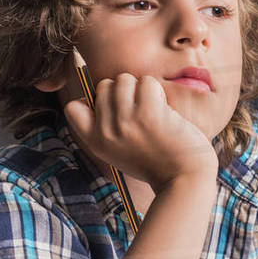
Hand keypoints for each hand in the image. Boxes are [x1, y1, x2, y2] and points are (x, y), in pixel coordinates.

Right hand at [63, 73, 217, 191]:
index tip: (113, 110)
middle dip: (125, 92)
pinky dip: (158, 92)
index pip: (73, 108)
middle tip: (143, 112)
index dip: (92, 101)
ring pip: (125, 79)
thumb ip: (106, 128)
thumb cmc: (157, 163)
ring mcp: (126, 121)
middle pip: (105, 86)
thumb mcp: (120, 152)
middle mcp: (106, 131)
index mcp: (96, 142)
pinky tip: (165, 111)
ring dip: (142, 89)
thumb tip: (97, 93)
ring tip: (154, 110)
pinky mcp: (149, 113)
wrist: (184, 179)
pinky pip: (147, 82)